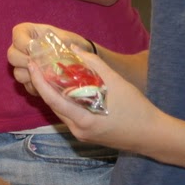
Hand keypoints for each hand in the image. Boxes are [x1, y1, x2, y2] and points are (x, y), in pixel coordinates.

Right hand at [8, 22, 91, 95]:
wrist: (78, 58)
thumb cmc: (70, 43)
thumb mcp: (66, 39)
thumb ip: (58, 43)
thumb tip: (51, 52)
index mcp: (27, 32)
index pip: (17, 35)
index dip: (23, 44)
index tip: (36, 49)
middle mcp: (20, 48)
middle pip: (11, 55)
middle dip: (25, 61)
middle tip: (39, 64)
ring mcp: (22, 65)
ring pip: (17, 73)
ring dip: (31, 75)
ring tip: (46, 74)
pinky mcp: (28, 80)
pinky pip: (26, 86)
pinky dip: (36, 86)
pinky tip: (47, 83)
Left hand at [15, 27, 157, 149]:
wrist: (153, 135)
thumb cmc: (137, 109)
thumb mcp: (117, 82)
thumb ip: (94, 65)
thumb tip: (75, 49)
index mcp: (83, 120)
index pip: (52, 100)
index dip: (39, 81)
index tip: (32, 65)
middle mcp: (78, 130)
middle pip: (54, 105)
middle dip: (45, 85)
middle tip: (40, 65)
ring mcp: (82, 134)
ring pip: (62, 111)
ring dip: (56, 93)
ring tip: (52, 73)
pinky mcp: (88, 134)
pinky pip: (71, 115)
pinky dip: (67, 101)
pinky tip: (70, 88)